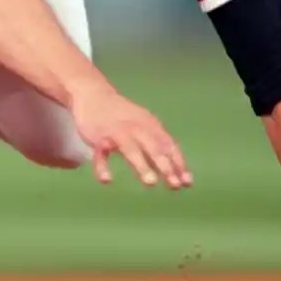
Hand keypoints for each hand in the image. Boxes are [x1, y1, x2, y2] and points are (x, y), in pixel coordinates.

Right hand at [69, 85, 191, 187]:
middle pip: (153, 146)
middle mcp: (136, 127)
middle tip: (174, 185)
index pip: (168, 145)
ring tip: (151, 183)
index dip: (178, 164)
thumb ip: (157, 146)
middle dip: (165, 165)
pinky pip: (100, 153)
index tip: (187, 183)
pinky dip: (102, 166)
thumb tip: (176, 172)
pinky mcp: (97, 137)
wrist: (93, 95)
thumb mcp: (144, 125)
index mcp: (150, 125)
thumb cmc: (123, 117)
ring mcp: (116, 132)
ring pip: (130, 149)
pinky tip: (106, 180)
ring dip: (142, 165)